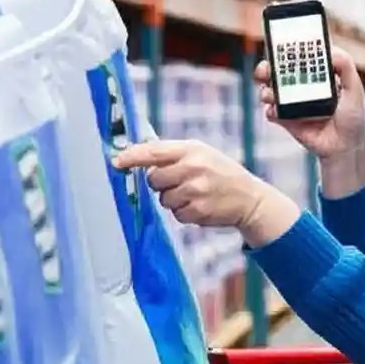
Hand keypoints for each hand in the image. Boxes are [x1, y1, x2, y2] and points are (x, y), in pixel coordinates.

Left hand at [112, 139, 301, 246]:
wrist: (248, 197)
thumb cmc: (219, 172)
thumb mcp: (201, 153)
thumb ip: (173, 153)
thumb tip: (136, 153)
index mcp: (191, 149)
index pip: (154, 151)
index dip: (132, 156)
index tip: (116, 161)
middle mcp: (193, 168)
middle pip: (153, 179)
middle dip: (160, 182)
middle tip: (177, 181)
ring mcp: (196, 191)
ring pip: (163, 199)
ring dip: (172, 198)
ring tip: (193, 193)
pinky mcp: (198, 211)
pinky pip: (176, 214)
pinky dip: (183, 211)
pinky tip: (199, 205)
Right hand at [254, 45, 364, 159]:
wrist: (345, 148)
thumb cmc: (353, 117)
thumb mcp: (354, 90)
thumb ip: (346, 68)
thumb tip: (331, 51)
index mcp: (317, 75)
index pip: (299, 57)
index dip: (289, 50)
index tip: (283, 46)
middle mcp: (301, 86)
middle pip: (278, 72)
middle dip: (268, 68)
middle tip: (266, 69)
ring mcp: (292, 103)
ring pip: (270, 90)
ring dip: (266, 90)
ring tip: (270, 94)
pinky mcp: (286, 120)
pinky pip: (271, 112)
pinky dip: (270, 110)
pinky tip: (275, 111)